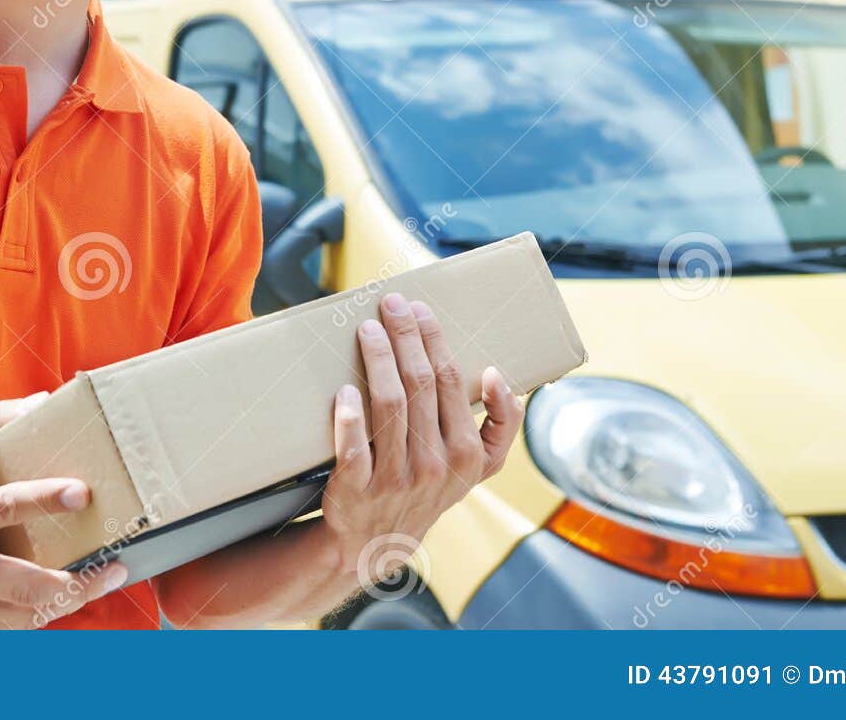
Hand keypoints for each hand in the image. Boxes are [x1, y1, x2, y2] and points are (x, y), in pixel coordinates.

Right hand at [0, 395, 127, 628]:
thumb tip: (39, 403)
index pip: (1, 508)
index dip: (43, 500)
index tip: (82, 493)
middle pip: (22, 584)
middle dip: (75, 580)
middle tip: (115, 565)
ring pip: (22, 614)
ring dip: (70, 602)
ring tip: (105, 580)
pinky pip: (10, 624)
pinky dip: (44, 612)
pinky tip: (70, 596)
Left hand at [321, 292, 523, 588]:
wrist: (379, 542)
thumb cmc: (429, 487)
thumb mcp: (476, 468)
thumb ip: (501, 427)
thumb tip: (500, 375)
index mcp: (467, 455)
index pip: (453, 384)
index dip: (438, 343)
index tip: (424, 311)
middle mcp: (435, 466)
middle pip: (421, 386)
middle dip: (408, 337)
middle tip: (394, 303)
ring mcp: (395, 479)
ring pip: (389, 407)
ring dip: (379, 361)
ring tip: (369, 329)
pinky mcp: (357, 490)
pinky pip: (353, 448)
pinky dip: (349, 417)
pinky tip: (345, 389)